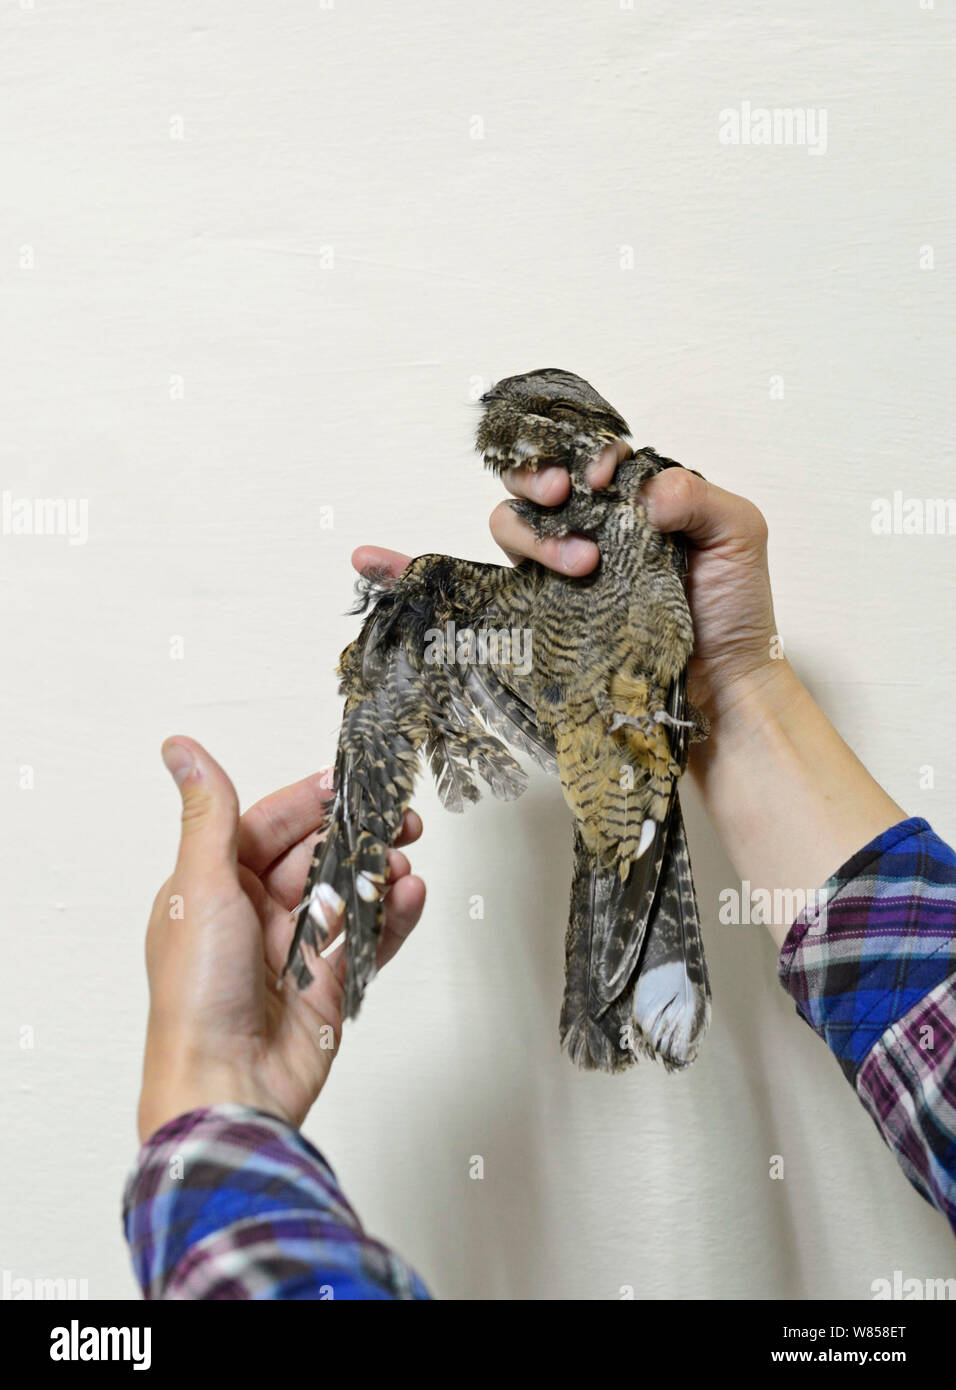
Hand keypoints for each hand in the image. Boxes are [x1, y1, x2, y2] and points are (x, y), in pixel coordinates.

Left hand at [138, 737, 425, 1141]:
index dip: (310, 801)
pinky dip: (392, 917)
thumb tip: (179, 747)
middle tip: (399, 819)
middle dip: (357, 834)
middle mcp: (252, 915)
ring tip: (405, 860)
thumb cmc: (197, 992)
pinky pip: (368, 940)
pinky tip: (410, 895)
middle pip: (315, 857)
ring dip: (379, 874)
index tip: (350, 782)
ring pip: (347, 895)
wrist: (226, 1086)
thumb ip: (208, 813)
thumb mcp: (201, 886)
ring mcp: (292, 951)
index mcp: (214, 887)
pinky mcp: (327, 987)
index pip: (269, 826)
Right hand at [488, 443, 781, 720]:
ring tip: (583, 562)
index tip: (601, 478)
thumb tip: (641, 494)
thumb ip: (697, 495)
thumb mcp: (739, 533)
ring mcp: (570, 560)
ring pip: (515, 518)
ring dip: (537, 529)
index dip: (588, 453)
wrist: (723, 680)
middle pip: (539, 476)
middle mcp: (598, 521)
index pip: (596, 453)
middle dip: (536, 475)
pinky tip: (572, 579)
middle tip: (559, 494)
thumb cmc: (736, 606)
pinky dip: (529, 563)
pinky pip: (516, 570)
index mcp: (639, 494)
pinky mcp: (552, 600)